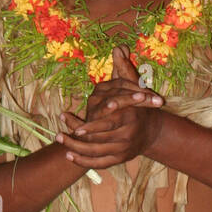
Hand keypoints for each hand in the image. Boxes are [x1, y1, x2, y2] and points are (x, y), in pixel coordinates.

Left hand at [55, 47, 164, 168]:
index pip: (110, 123)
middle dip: (77, 138)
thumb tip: (120, 48)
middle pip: (99, 140)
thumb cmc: (140, 105)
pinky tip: (68, 156)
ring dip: (75, 149)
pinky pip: (98, 163)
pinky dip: (83, 162)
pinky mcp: (118, 160)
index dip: (92, 125)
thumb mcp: (134, 86)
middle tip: (58, 135)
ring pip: (96, 153)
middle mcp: (127, 136)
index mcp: (131, 118)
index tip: (74, 125)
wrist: (152, 131)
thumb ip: (125, 69)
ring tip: (59, 140)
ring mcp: (123, 151)